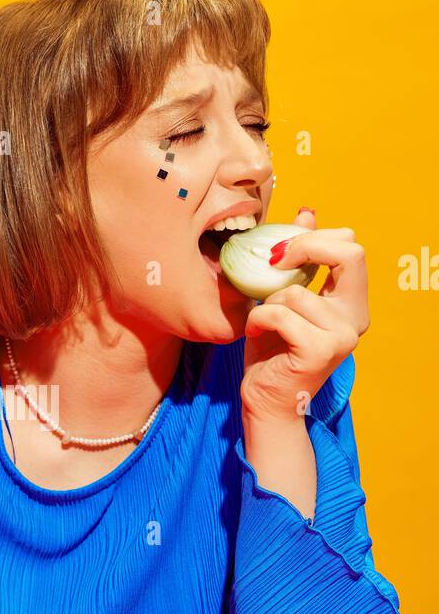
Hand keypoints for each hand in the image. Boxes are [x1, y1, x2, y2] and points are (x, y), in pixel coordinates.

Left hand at [241, 209, 369, 424]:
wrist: (264, 403)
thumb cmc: (271, 352)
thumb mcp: (283, 297)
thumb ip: (299, 259)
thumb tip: (307, 211)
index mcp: (351, 303)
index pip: (351, 247)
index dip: (314, 238)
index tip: (281, 253)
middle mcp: (356, 318)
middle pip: (350, 253)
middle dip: (304, 249)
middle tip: (273, 265)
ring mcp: (343, 336)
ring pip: (296, 291)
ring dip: (267, 303)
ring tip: (262, 322)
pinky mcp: (322, 350)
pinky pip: (280, 313)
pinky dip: (258, 320)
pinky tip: (256, 333)